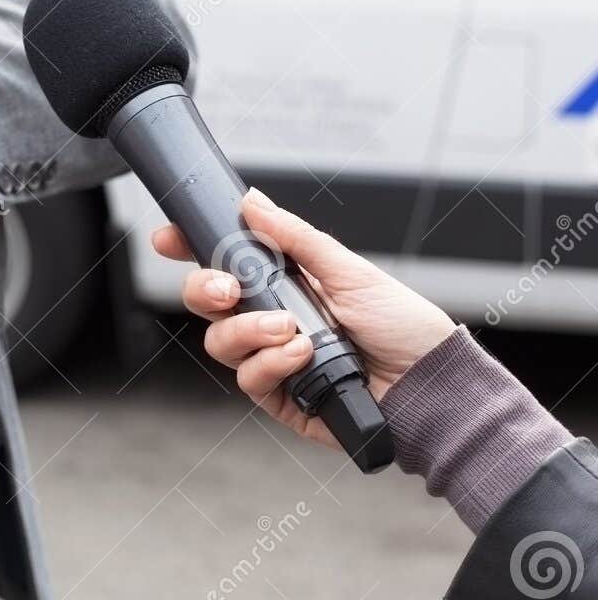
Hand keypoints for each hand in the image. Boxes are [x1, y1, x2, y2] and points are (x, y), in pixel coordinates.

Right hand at [152, 189, 455, 448]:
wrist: (430, 386)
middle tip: (226, 289)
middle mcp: (270, 319)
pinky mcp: (279, 396)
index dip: (190, 248)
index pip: (223, 262)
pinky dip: (270, 363)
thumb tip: (253, 202)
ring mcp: (271, 358)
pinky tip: (302, 356)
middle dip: (204, 290)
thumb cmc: (403, 328)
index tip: (169, 238)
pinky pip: (248, 379)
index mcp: (284, 282)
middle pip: (206, 302)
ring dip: (247, 331)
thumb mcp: (350, 271)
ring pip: (219, 342)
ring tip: (289, 330)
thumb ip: (295, 238)